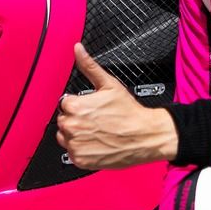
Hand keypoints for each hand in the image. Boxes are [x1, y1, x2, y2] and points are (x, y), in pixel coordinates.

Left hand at [55, 43, 179, 169]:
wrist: (146, 136)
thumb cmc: (130, 113)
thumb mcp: (109, 84)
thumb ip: (88, 66)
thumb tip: (78, 49)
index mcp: (76, 106)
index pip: (65, 104)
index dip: (79, 105)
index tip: (92, 108)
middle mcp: (72, 126)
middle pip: (64, 121)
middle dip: (77, 120)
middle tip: (96, 121)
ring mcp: (76, 145)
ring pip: (66, 138)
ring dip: (77, 135)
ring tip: (97, 132)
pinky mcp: (81, 160)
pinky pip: (72, 154)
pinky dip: (82, 150)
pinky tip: (97, 144)